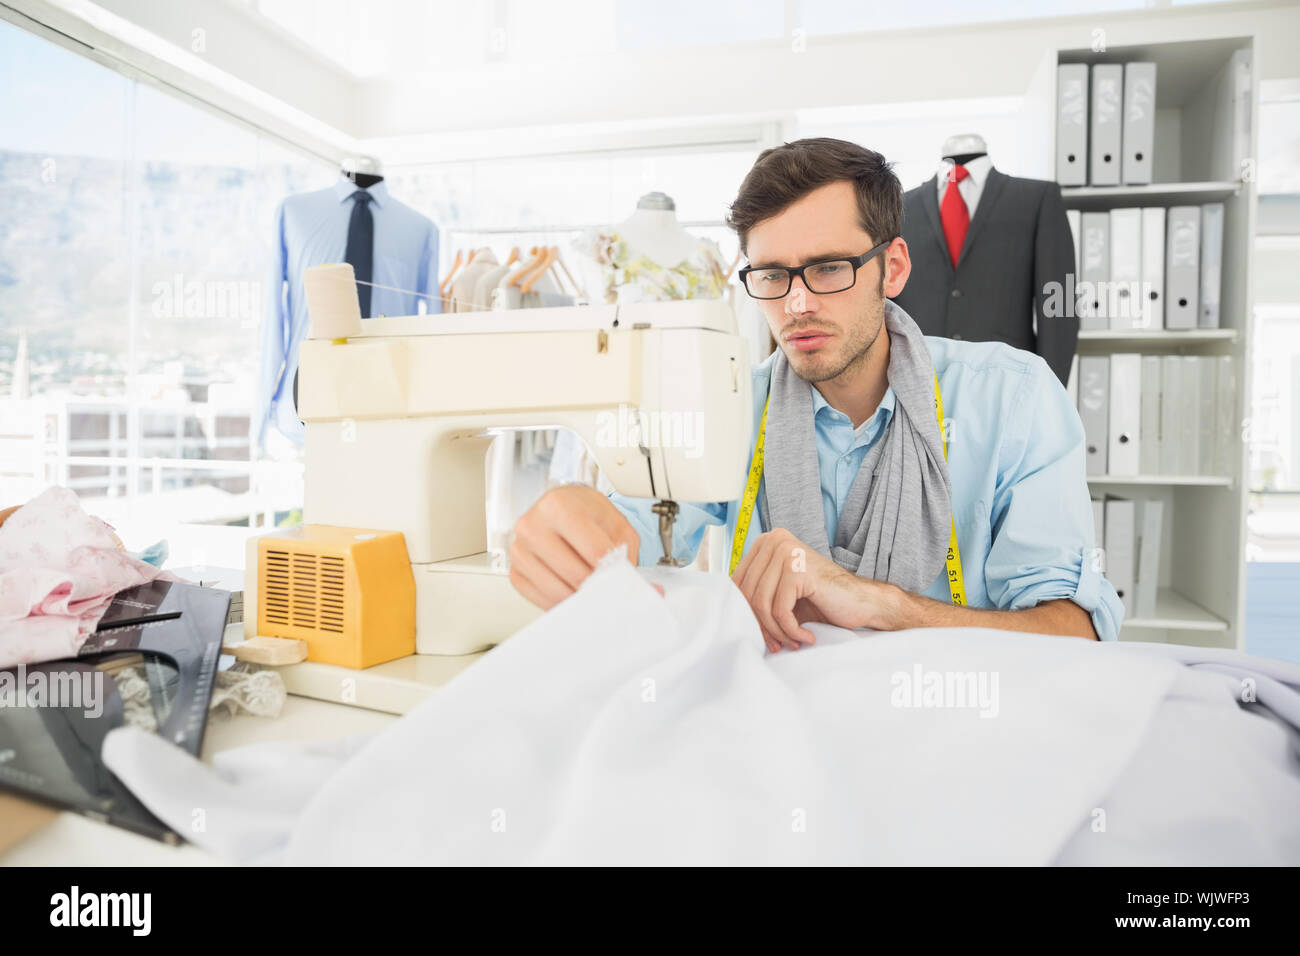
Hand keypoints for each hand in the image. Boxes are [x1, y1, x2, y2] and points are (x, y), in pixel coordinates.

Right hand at [509, 484, 646, 609]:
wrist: (562, 506)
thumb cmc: (586, 513)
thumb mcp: (615, 522)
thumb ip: (624, 550)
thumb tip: (629, 584)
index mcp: (558, 506)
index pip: (594, 552)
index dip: (613, 570)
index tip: (621, 576)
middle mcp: (532, 526)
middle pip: (576, 575)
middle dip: (598, 586)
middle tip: (610, 587)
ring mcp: (519, 551)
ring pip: (557, 592)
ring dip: (581, 597)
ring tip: (593, 589)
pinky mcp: (515, 572)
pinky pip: (541, 599)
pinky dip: (562, 602)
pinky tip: (572, 591)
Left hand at [730, 529, 893, 652]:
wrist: (862, 602)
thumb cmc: (821, 600)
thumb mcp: (781, 592)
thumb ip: (756, 592)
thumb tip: (724, 613)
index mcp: (766, 542)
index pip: (738, 583)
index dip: (746, 614)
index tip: (763, 635)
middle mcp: (774, 540)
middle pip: (747, 594)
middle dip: (761, 626)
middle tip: (778, 645)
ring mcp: (787, 551)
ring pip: (761, 603)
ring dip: (776, 632)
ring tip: (792, 643)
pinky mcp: (798, 569)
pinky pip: (779, 610)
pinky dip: (790, 630)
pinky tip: (806, 637)